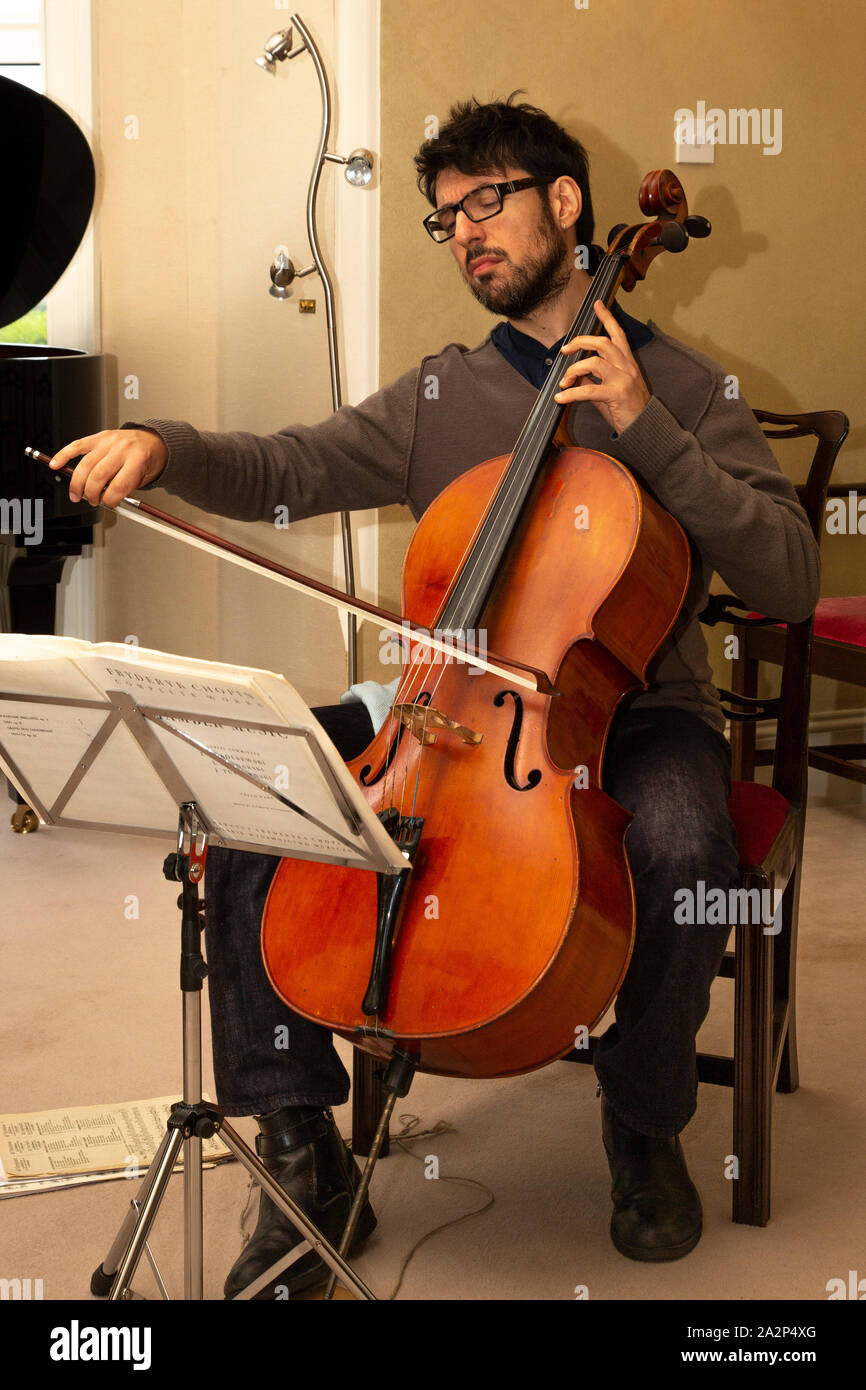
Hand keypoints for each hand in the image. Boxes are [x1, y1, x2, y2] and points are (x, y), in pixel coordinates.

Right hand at [50, 428, 168, 506]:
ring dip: (77, 484)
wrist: (151, 441)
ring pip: (86, 465)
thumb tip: (104, 500)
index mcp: (138, 459)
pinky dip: (64, 455)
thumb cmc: (145, 461)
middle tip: (92, 501)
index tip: (108, 505)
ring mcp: (108, 441)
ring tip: (77, 495)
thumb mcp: (143, 478)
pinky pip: (77, 446)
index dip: (110, 499)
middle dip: (92, 493)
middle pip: (99, 476)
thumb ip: (125, 489)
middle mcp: (122, 448)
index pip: (119, 485)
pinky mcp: (98, 437)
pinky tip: (55, 464)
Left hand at [554, 300, 650, 434]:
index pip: (617, 334)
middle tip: (565, 350)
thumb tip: (574, 375)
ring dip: (573, 370)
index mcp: (627, 363)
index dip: (607, 317)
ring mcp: (624, 379)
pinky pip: (589, 390)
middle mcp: (627, 367)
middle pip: (602, 342)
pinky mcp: (618, 394)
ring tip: (564, 382)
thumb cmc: (628, 410)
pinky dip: (571, 394)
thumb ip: (594, 380)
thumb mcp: (610, 390)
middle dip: (580, 342)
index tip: (596, 304)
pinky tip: (561, 398)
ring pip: (594, 362)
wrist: (645, 429)